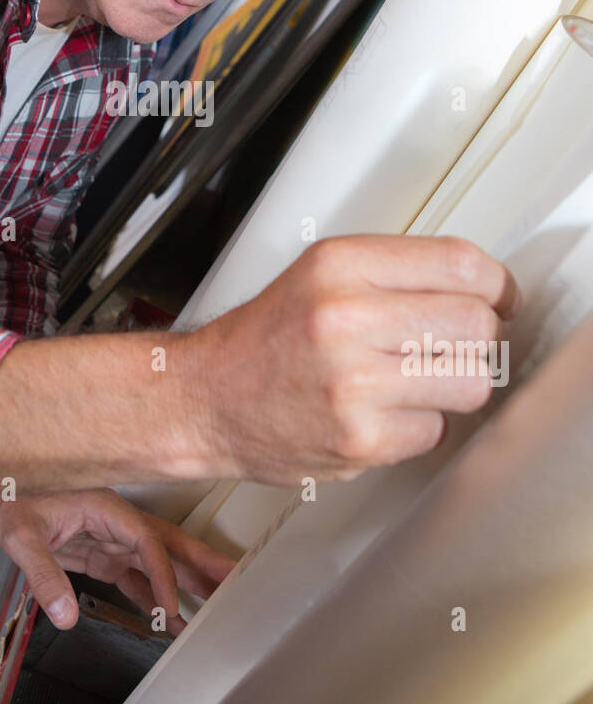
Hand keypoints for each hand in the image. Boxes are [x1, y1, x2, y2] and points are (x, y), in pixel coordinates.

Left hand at [0, 487, 235, 632]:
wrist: (5, 486)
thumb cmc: (17, 498)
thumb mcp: (22, 537)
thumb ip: (44, 576)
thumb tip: (65, 615)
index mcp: (106, 508)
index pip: (146, 542)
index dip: (163, 573)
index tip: (172, 606)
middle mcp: (117, 522)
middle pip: (169, 542)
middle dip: (203, 562)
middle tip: (236, 582)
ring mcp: (113, 538)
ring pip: (160, 561)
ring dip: (188, 582)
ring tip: (217, 607)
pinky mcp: (104, 554)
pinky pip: (138, 577)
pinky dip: (156, 597)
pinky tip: (172, 619)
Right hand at [193, 235, 520, 487]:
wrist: (204, 400)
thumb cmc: (264, 340)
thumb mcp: (319, 274)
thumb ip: (394, 272)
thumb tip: (481, 288)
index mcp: (340, 265)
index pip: (462, 265)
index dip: (497, 286)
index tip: (499, 299)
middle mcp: (346, 317)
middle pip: (478, 324)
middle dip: (476, 339)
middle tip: (453, 345)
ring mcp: (354, 382)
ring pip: (471, 382)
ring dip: (453, 386)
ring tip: (414, 381)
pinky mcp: (359, 438)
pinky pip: (436, 430)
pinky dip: (417, 427)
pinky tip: (380, 413)